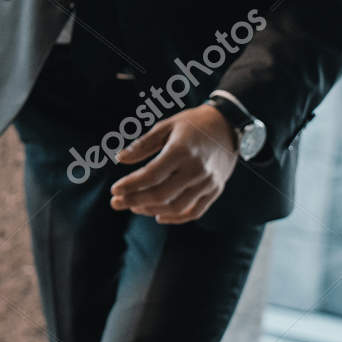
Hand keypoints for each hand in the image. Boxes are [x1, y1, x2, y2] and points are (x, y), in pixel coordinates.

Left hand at [109, 104, 238, 223]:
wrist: (228, 125)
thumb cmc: (192, 124)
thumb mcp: (166, 126)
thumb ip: (143, 144)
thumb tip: (120, 159)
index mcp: (181, 150)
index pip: (151, 175)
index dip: (131, 185)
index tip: (114, 190)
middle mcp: (196, 169)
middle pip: (162, 194)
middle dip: (135, 200)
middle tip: (116, 203)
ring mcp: (208, 182)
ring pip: (176, 206)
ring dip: (151, 210)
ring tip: (133, 206)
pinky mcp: (216, 190)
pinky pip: (194, 211)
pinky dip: (176, 218)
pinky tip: (158, 216)